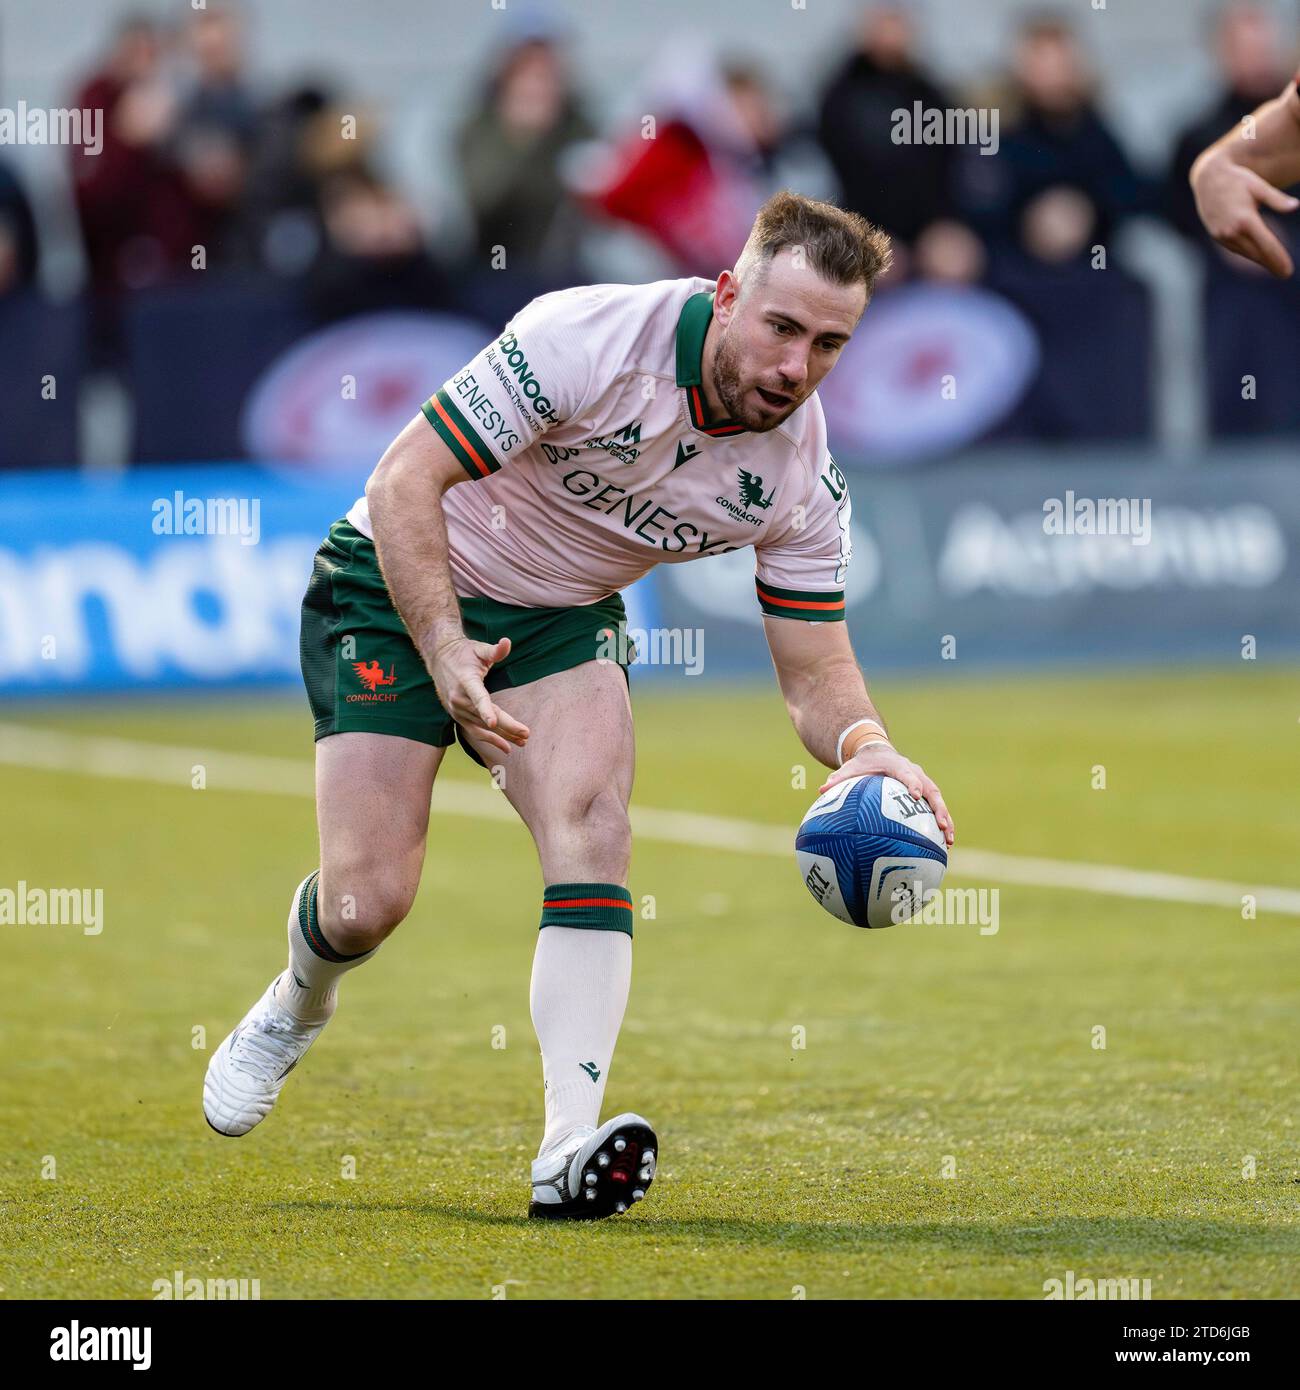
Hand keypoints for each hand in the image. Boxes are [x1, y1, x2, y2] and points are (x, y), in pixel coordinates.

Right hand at [428, 634, 529, 757]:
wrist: (439, 657)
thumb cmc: (464, 652)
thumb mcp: (479, 648)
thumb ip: (494, 650)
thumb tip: (507, 642)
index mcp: (466, 681)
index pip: (477, 697)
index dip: (485, 710)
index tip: (493, 722)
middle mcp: (458, 699)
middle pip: (486, 717)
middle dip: (507, 727)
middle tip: (526, 734)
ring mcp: (456, 710)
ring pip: (482, 728)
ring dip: (502, 736)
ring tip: (522, 742)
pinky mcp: (456, 716)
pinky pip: (474, 732)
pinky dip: (489, 740)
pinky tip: (506, 746)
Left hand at [818, 743, 953, 846]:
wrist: (878, 753)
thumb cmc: (863, 764)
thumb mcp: (850, 769)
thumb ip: (838, 779)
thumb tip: (822, 789)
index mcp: (898, 766)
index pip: (907, 774)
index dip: (913, 784)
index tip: (915, 796)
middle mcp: (915, 773)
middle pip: (931, 790)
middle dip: (938, 808)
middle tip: (941, 825)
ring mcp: (923, 782)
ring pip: (939, 801)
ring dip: (945, 820)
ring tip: (948, 841)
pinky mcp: (926, 793)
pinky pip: (936, 809)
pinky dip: (942, 824)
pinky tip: (943, 845)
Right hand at [1190, 149, 1298, 277]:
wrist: (1208, 179)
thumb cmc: (1237, 179)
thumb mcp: (1259, 186)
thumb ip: (1277, 199)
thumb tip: (1295, 207)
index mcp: (1245, 219)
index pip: (1266, 245)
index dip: (1278, 259)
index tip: (1288, 271)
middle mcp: (1232, 231)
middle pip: (1256, 254)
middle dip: (1272, 264)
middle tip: (1285, 274)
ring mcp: (1223, 235)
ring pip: (1246, 253)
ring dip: (1260, 261)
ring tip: (1274, 267)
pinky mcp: (1217, 236)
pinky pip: (1236, 248)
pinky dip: (1248, 253)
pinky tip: (1257, 256)